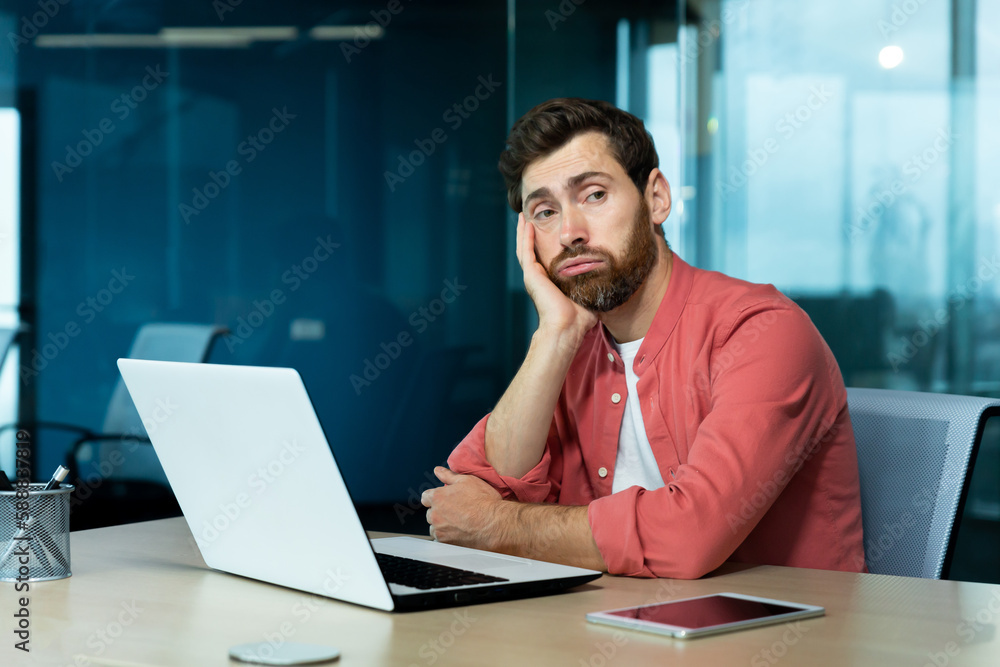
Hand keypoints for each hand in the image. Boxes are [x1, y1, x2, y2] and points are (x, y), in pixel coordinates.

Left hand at [421, 467, 504, 548]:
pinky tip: (459, 534)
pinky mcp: (446, 543)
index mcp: (438, 497)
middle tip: (456, 512)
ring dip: (442, 526)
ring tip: (458, 524)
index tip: (444, 500)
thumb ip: (449, 476)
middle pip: (430, 513)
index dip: (435, 498)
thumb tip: (437, 470)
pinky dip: (447, 538)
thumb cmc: (483, 501)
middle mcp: (435, 514)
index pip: (425, 497)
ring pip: (434, 528)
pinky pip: (440, 541)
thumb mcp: (468, 480)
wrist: (495, 523)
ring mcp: (440, 530)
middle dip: (439, 512)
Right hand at [516, 214, 596, 343]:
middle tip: (528, 217)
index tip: (547, 230)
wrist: (568, 327)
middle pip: (530, 250)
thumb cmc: (580, 317)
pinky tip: (526, 224)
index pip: (544, 257)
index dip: (544, 243)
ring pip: (524, 248)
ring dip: (523, 232)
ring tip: (522, 216)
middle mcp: (539, 277)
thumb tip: (609, 276)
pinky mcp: (532, 275)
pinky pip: (526, 251)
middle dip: (529, 234)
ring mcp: (533, 276)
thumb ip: (593, 282)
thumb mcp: (588, 292)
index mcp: (550, 281)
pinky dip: (525, 237)